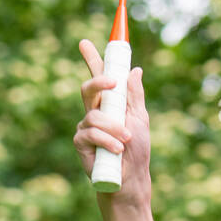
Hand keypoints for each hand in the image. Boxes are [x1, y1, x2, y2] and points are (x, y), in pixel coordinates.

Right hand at [73, 39, 151, 201]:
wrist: (131, 177)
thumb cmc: (137, 149)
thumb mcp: (140, 118)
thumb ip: (135, 96)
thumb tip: (135, 70)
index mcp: (110, 103)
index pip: (100, 76)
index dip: (91, 59)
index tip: (84, 42)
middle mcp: (95, 111)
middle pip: (88, 88)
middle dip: (99, 81)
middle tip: (112, 82)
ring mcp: (86, 126)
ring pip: (94, 114)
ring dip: (114, 126)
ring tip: (127, 139)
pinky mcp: (80, 143)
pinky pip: (90, 133)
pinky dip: (107, 140)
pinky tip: (118, 149)